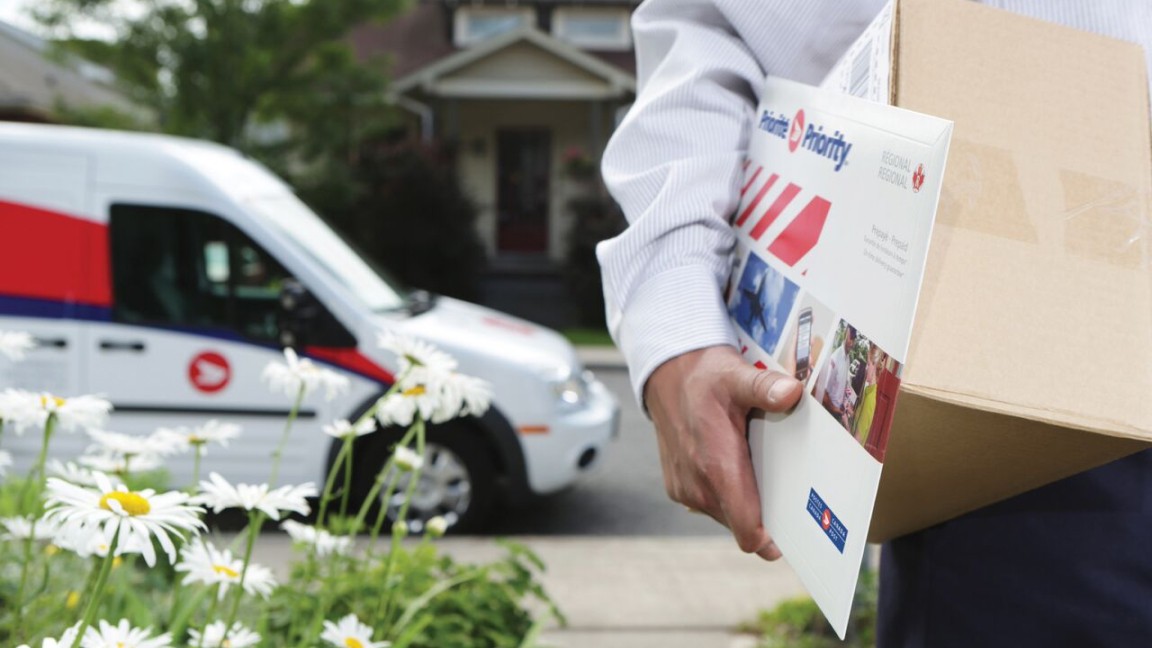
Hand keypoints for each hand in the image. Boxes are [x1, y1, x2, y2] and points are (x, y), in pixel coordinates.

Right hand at [644, 345, 802, 559]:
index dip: (772, 540)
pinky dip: (727, 494)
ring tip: (759, 470)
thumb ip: (765, 387)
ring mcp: (685, 489)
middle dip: (765, 514)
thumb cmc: (705, 377)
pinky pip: (713, 505)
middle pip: (744, 525)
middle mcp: (697, 486)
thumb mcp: (737, 375)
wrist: (666, 375)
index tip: (794, 531)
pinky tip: (736, 465)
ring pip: (728, 516)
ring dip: (745, 502)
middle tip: (788, 488)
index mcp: (716, 466)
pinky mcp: (678, 487)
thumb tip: (792, 392)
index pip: (748, 529)